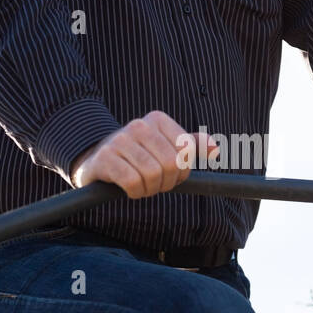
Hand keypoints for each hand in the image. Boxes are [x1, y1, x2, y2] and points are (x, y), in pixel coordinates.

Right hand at [69, 111, 218, 199]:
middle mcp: (139, 125)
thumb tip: (215, 150)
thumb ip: (191, 146)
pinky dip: (135, 192)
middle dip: (166, 182)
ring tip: (142, 186)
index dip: (182, 171)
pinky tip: (130, 189)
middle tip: (156, 184)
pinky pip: (132, 182)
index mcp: (157, 119)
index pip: (186, 151)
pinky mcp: (105, 157)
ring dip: (150, 189)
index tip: (170, 174)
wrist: (96, 159)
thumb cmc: (137, 155)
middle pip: (171, 164)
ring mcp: (120, 140)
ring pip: (152, 175)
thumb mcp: (165, 146)